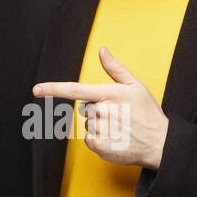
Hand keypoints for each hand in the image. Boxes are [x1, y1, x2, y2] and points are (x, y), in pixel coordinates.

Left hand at [33, 47, 168, 168]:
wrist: (160, 143)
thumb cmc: (148, 113)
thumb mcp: (136, 85)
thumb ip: (115, 69)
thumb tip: (102, 50)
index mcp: (109, 94)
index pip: (76, 90)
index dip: (53, 89)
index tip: (36, 90)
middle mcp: (103, 111)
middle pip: (86, 109)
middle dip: (98, 111)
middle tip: (119, 116)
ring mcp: (101, 129)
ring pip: (88, 124)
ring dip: (100, 126)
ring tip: (120, 128)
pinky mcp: (100, 146)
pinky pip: (89, 139)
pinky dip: (99, 140)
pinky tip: (116, 139)